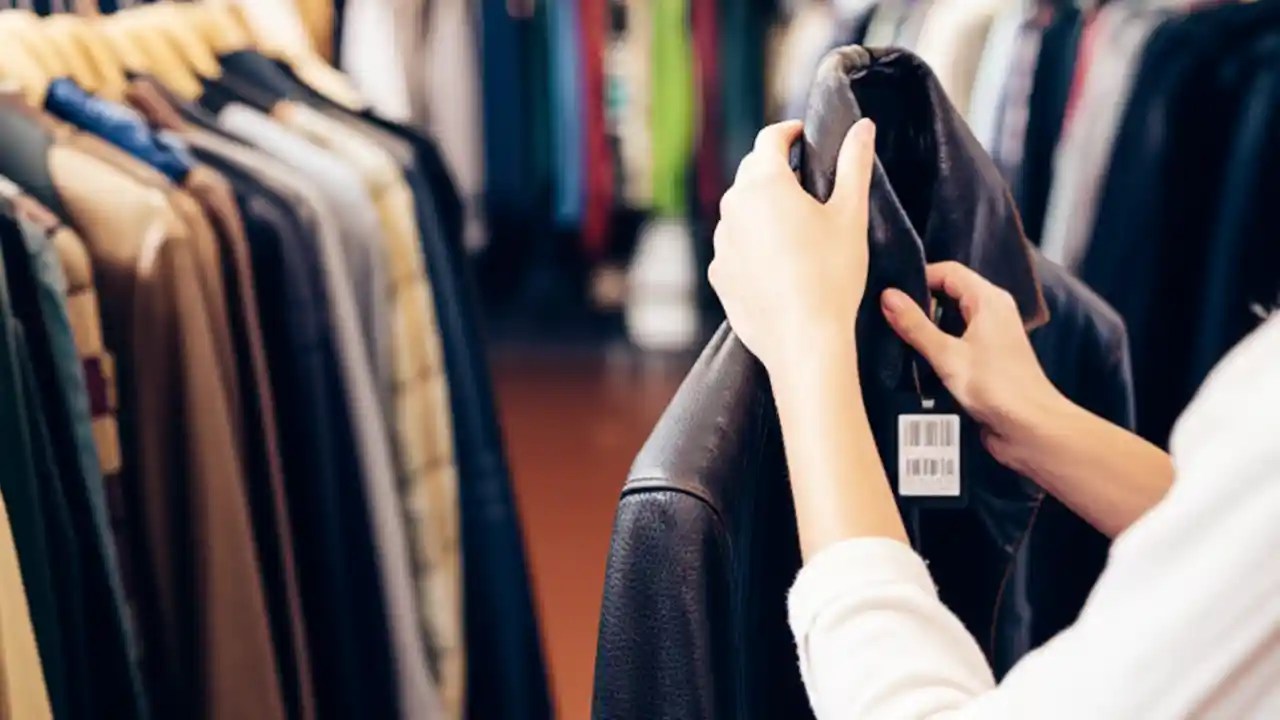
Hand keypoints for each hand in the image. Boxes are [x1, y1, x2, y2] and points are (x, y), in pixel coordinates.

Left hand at [710, 118, 876, 376]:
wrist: (803, 341)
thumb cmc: (832, 276)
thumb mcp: (850, 215)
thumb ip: (854, 164)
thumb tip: (862, 127)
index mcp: (764, 184)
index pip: (769, 139)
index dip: (789, 132)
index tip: (803, 135)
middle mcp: (733, 208)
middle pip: (752, 173)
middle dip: (776, 168)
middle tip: (806, 180)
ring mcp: (722, 243)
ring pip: (741, 211)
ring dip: (762, 209)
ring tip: (794, 227)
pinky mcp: (719, 274)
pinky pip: (735, 246)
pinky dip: (752, 244)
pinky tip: (778, 262)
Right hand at [880, 262, 1070, 473]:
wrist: (1031, 427)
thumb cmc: (996, 388)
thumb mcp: (947, 355)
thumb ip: (915, 325)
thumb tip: (888, 296)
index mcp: (989, 299)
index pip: (948, 271)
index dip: (919, 277)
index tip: (892, 295)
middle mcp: (994, 311)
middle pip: (950, 292)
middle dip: (921, 303)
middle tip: (891, 317)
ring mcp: (993, 335)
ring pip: (953, 318)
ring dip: (929, 327)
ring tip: (900, 338)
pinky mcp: (989, 358)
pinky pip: (959, 340)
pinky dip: (940, 346)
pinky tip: (920, 360)